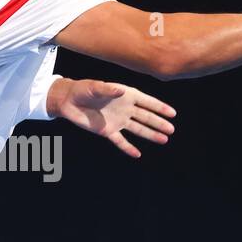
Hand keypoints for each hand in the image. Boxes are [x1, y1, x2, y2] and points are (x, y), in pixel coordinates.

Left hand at [53, 78, 176, 158]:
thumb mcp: (95, 87)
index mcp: (125, 95)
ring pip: (137, 129)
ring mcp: (118, 120)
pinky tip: (138, 154)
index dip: (159, 107)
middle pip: (145, 117)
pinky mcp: (108, 131)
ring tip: (164, 140)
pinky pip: (120, 141)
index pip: (146, 102)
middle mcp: (125, 108)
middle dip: (158, 123)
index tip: (172, 113)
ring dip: (150, 135)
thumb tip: (120, 90)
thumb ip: (108, 89)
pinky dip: (128, 148)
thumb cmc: (83, 89)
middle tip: (171, 130)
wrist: (69, 101)